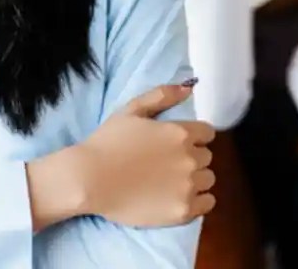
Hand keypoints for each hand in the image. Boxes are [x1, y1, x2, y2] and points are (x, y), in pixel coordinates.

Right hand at [53, 84, 216, 227]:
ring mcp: (188, 186)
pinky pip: (207, 203)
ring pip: (208, 180)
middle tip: (169, 164)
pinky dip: (198, 200)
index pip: (207, 133)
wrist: (89, 180)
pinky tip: (178, 198)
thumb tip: (189, 88)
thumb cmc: (107, 142)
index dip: (194, 137)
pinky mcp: (183, 210)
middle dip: (191, 157)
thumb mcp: (131, 110)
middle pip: (207, 157)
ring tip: (172, 182)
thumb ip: (162, 96)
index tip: (176, 145)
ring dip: (195, 178)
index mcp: (181, 133)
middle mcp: (190, 158)